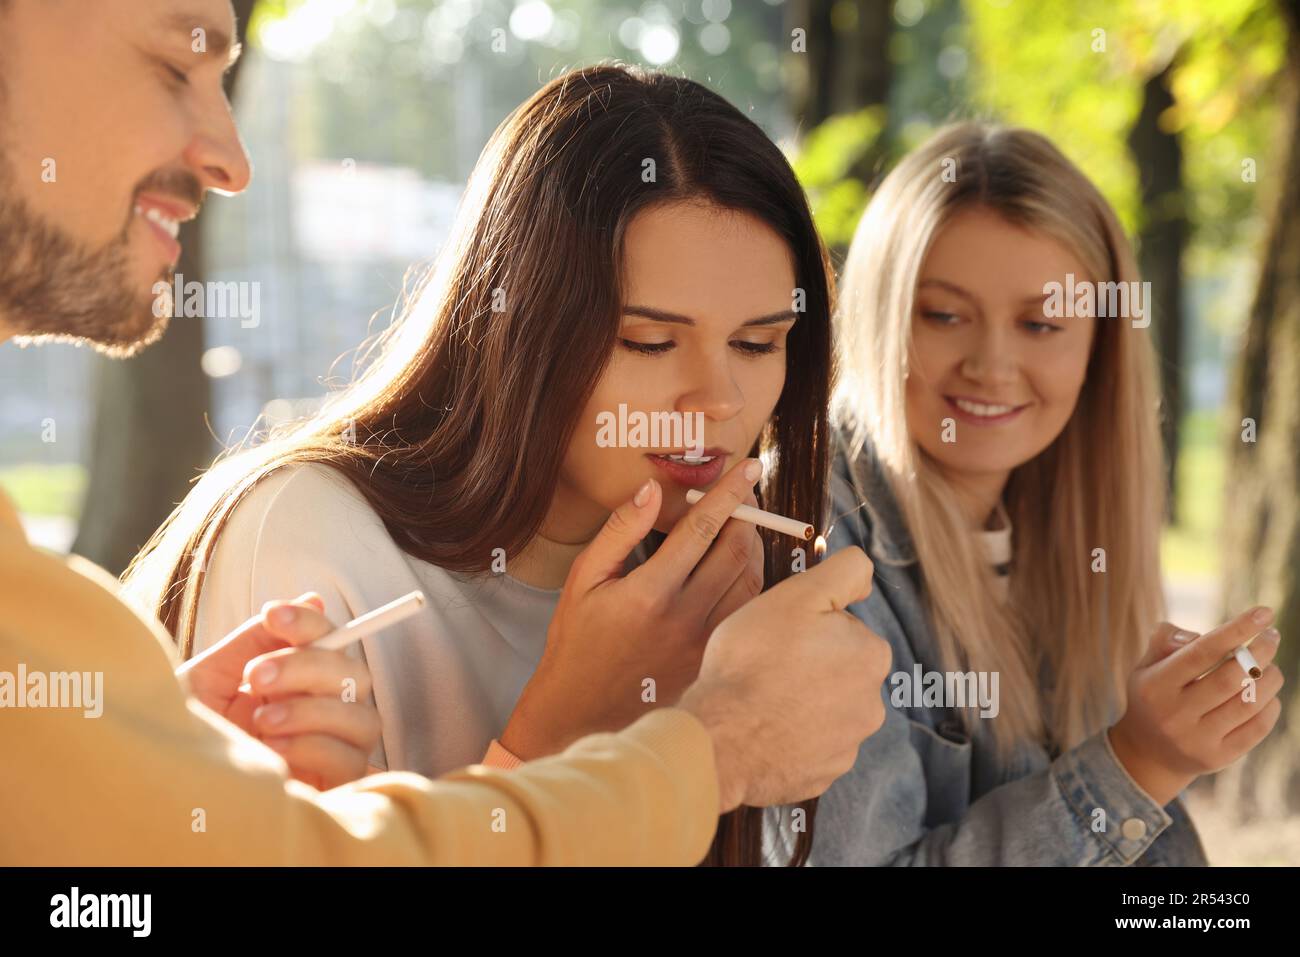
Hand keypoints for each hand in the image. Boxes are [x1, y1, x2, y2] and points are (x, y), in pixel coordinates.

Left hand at [176, 592, 381, 789]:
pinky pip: (350, 760)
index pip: (331, 642)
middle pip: (357, 675)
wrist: (165, 789)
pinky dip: (313, 748)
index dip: (312, 623)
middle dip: (308, 667)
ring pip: (364, 718)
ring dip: (311, 711)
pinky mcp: (334, 788)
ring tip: (262, 720)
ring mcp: (332, 751)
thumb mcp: (210, 676)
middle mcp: (323, 713)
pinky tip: (273, 752)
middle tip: (255, 676)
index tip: (273, 615)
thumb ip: (256, 639)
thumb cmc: (186, 734)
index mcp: (297, 682)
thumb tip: (310, 598)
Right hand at [500, 458, 765, 759]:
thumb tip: (652, 490)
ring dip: (752, 547)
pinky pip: (747, 611)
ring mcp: (705, 644)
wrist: (581, 713)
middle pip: (737, 550)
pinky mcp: (715, 660)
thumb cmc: (578, 642)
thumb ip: (619, 530)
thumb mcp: (584, 579)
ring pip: (750, 581)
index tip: (748, 467)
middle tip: (738, 502)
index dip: (729, 492)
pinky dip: (750, 582)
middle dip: (744, 516)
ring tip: (738, 532)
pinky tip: (735, 572)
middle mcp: (684, 618)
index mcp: (649, 593)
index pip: (701, 528)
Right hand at [678, 546, 891, 811]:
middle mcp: (870, 706)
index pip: (844, 629)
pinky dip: (787, 739)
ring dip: (797, 704)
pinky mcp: (821, 777)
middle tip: (764, 665)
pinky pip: (806, 748)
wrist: (719, 738)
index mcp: (871, 657)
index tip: (780, 634)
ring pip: (821, 711)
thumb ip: (844, 572)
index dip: (809, 626)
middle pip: (836, 671)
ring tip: (756, 700)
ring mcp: (845, 747)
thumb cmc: (753, 661)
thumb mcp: (797, 595)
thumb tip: (865, 570)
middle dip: (808, 667)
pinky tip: (759, 731)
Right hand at [1108, 607, 1283, 806]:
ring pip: (1248, 703)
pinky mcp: (1217, 758)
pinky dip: (1270, 706)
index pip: (1201, 652)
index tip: (1264, 613)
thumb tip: (1201, 636)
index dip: (1236, 630)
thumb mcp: (1146, 665)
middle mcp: (1174, 714)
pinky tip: (1267, 695)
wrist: (1148, 753)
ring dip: (1270, 679)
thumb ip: (1166, 640)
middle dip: (1260, 652)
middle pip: (1230, 678)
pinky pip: (1257, 728)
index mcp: (1155, 686)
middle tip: (1273, 636)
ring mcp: (1196, 740)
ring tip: (1271, 667)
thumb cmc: (1154, 696)